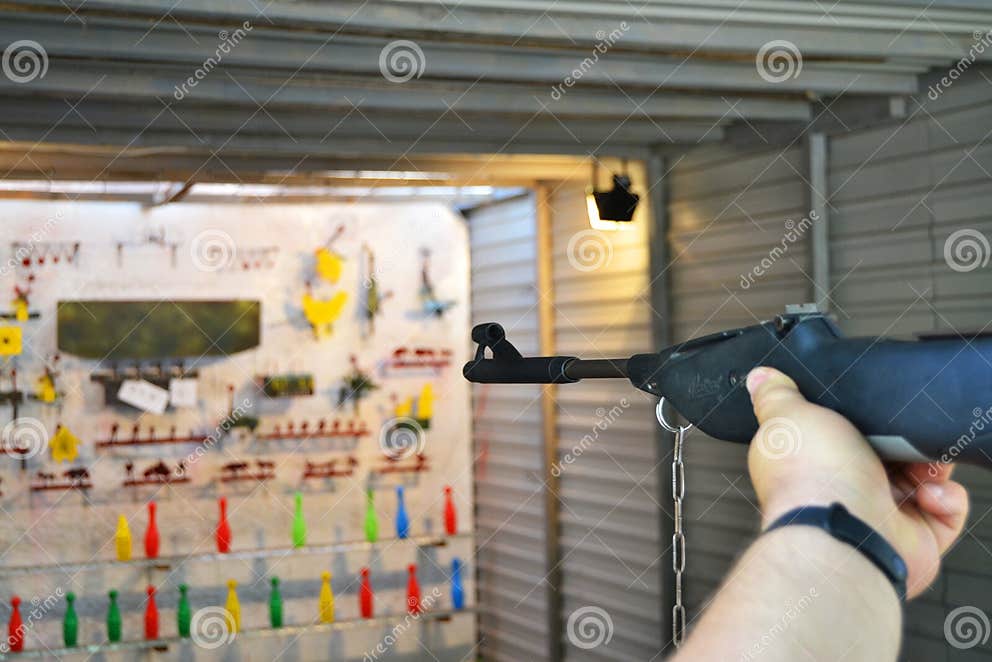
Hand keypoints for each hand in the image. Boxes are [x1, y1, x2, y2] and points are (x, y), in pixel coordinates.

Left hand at [745, 366, 968, 598]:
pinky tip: (928, 494)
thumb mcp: (787, 416)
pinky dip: (944, 499)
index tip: (875, 408)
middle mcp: (844, 490)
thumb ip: (776, 396)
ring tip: (922, 465)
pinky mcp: (913, 538)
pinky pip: (944, 510)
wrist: (846, 532)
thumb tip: (761, 378)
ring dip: (929, 466)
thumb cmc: (812, 477)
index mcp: (812, 462)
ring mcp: (879, 514)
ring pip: (921, 479)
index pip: (843, 434)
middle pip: (887, 453)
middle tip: (904, 435)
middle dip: (903, 440)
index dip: (861, 419)